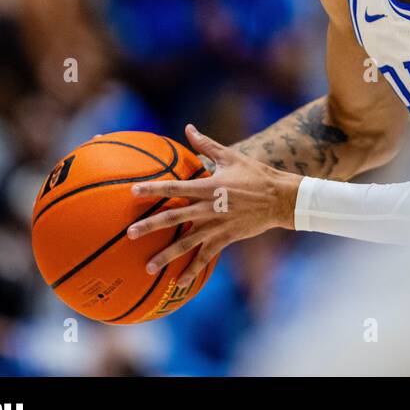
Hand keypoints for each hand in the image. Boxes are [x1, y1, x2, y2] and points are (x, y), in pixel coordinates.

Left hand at [127, 123, 301, 286]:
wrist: (280, 198)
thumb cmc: (255, 174)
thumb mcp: (231, 157)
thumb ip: (206, 144)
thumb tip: (188, 127)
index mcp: (208, 186)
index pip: (175, 187)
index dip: (153, 189)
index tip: (133, 192)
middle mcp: (208, 208)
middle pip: (174, 218)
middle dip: (150, 226)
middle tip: (130, 234)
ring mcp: (216, 226)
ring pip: (186, 243)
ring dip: (166, 256)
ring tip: (149, 267)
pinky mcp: (225, 239)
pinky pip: (206, 257)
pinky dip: (193, 270)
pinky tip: (179, 283)